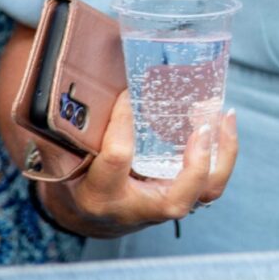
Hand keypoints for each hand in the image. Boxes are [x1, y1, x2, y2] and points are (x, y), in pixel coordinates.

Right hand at [40, 90, 238, 238]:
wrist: (88, 213)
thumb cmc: (74, 174)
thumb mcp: (59, 153)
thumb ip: (62, 122)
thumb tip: (53, 66)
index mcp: (99, 194)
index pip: (116, 159)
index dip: (122, 123)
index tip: (127, 94)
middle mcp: (136, 208)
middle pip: (176, 198)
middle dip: (194, 164)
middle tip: (200, 127)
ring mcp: (163, 206)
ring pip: (204, 192)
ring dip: (221, 156)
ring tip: (222, 116)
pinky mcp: (182, 197)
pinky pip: (211, 183)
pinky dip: (223, 153)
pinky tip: (225, 121)